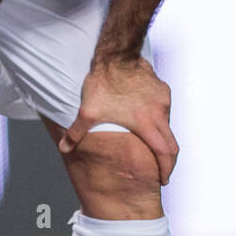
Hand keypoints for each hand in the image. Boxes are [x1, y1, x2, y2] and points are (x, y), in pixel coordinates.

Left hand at [58, 57, 178, 183]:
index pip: (164, 153)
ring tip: (150, 141)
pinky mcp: (161, 87)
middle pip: (172, 143)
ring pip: (168, 123)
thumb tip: (63, 148)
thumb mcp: (87, 112)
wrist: (116, 55)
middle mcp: (160, 113)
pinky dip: (158, 115)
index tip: (162, 180)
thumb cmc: (103, 83)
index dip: (165, 169)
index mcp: (147, 124)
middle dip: (168, 160)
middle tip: (162, 171)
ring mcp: (163, 99)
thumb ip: (76, 133)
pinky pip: (164, 105)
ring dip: (161, 135)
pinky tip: (146, 114)